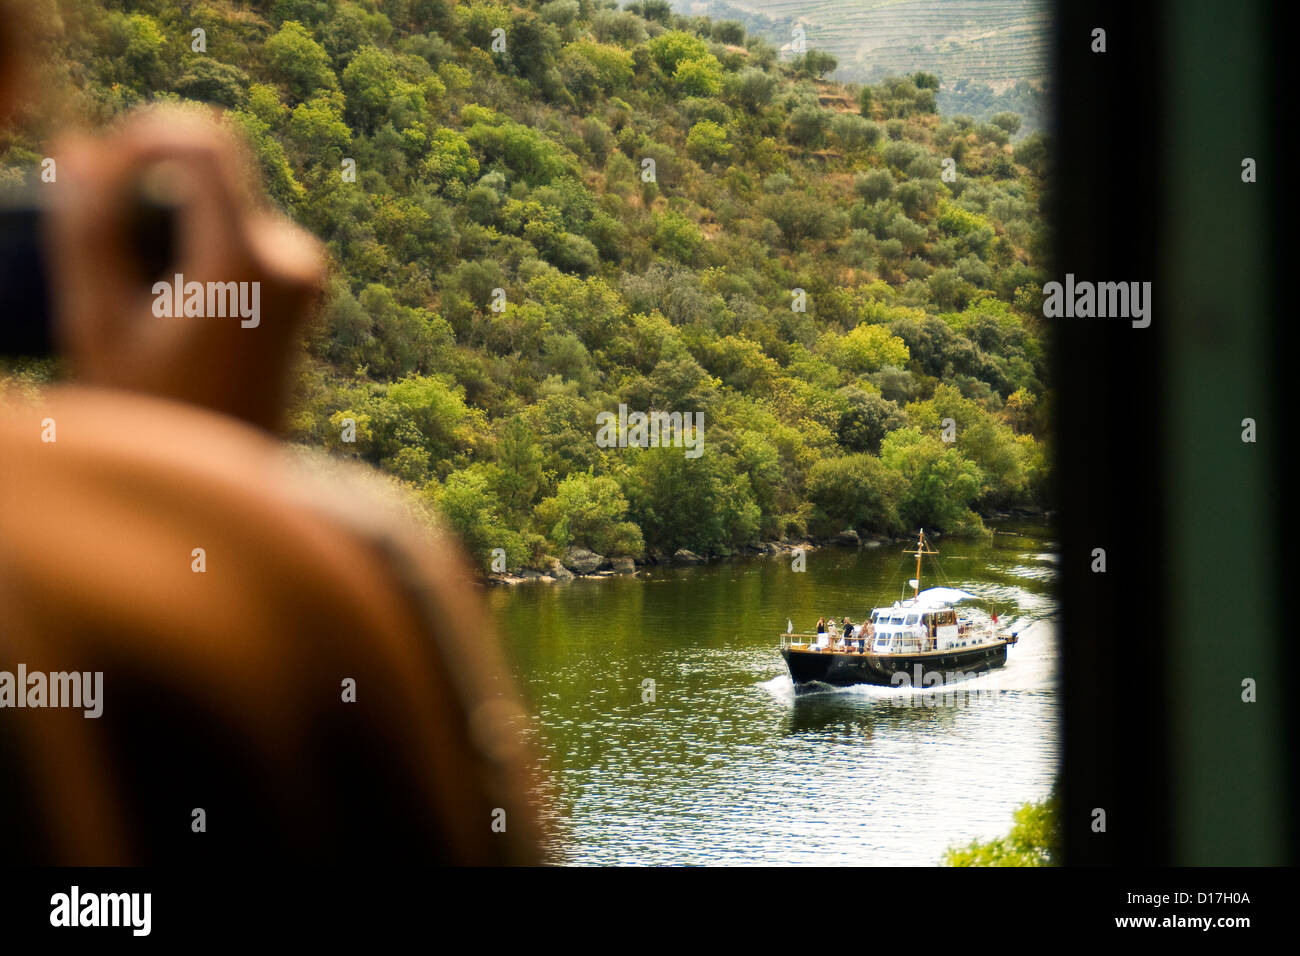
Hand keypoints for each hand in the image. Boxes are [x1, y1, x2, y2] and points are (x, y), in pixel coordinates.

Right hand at [45, 104, 324, 430]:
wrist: (232, 481)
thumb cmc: (159, 414)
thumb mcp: (98, 321)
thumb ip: (85, 229)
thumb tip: (79, 145)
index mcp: (249, 261)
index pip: (203, 141)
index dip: (144, 138)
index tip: (100, 182)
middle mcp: (294, 259)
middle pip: (209, 173)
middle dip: (150, 189)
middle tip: (107, 254)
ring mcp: (307, 273)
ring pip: (222, 202)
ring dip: (170, 221)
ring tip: (138, 294)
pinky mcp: (304, 287)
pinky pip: (240, 230)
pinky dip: (196, 242)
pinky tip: (167, 298)